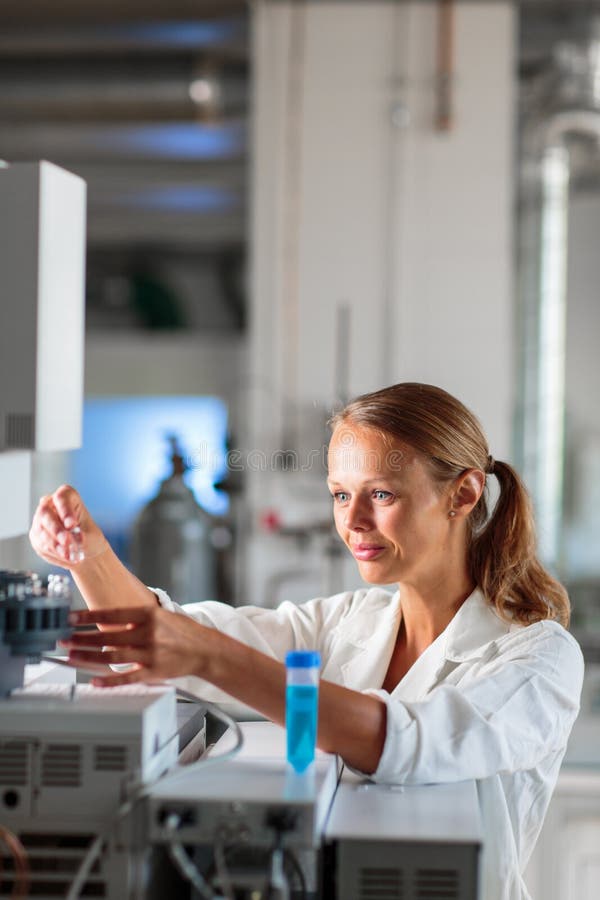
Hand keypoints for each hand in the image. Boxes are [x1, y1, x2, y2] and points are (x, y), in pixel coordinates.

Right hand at [29, 484, 108, 568]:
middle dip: (56, 530)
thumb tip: (76, 536)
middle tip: (67, 542)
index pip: (62, 497)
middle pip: (45, 513)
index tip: (72, 524)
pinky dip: (52, 551)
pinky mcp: (36, 536)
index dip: (65, 510)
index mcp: (68, 497)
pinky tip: (63, 555)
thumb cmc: (89, 537)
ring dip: (54, 544)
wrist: (85, 553)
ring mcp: (41, 520)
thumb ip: (82, 535)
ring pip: (40, 530)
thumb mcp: (91, 535)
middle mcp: (51, 506)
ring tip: (68, 554)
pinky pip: (40, 543)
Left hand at [59, 606, 209, 686]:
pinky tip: (95, 681)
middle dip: (82, 638)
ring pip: (113, 656)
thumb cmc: (181, 632)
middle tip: (64, 639)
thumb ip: (136, 618)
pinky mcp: (153, 672)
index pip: (112, 614)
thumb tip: (107, 619)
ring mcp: (151, 654)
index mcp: (149, 615)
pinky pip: (127, 677)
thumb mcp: (161, 615)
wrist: (205, 650)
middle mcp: (148, 633)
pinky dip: (110, 681)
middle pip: (108, 636)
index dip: (89, 616)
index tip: (70, 617)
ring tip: (72, 656)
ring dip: (89, 657)